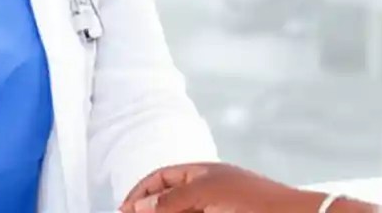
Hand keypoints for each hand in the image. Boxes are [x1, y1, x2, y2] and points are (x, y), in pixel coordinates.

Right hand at [120, 163, 327, 212]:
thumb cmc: (258, 201)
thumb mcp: (208, 194)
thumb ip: (173, 199)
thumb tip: (141, 206)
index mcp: (204, 173)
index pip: (162, 177)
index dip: (140, 192)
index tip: (123, 210)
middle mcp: (208, 190)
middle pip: (169, 199)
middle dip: (149, 210)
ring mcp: (216, 209)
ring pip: (182, 211)